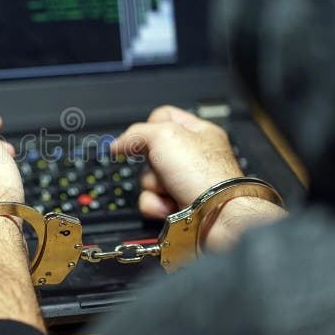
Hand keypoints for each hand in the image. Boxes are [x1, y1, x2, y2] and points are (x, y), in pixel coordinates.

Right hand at [112, 106, 284, 249]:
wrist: (217, 216)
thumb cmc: (204, 173)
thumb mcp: (164, 136)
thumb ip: (136, 133)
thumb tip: (117, 144)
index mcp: (198, 132)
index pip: (163, 118)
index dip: (148, 127)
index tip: (136, 138)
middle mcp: (192, 157)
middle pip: (150, 153)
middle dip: (151, 164)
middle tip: (163, 166)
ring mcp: (185, 182)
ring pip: (148, 179)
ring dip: (153, 187)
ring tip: (170, 190)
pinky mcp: (178, 205)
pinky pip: (151, 201)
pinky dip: (155, 204)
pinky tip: (169, 206)